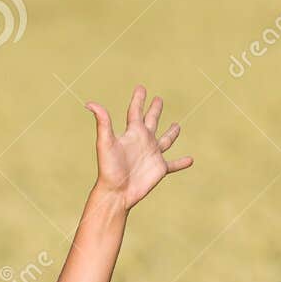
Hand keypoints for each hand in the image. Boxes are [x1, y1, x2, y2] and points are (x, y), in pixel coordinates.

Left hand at [84, 85, 192, 209]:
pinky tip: (190, 160)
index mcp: (132, 133)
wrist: (116, 193)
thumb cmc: (109, 169)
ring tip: (177, 126)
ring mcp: (153, 155)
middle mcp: (143, 141)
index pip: (135, 111)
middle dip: (155, 110)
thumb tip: (89, 103)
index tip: (141, 88)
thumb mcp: (105, 142)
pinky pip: (173, 164)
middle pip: (151, 121)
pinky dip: (181, 162)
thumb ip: (102, 122)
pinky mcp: (159, 169)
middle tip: (158, 99)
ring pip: (165, 141)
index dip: (138, 99)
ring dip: (172, 134)